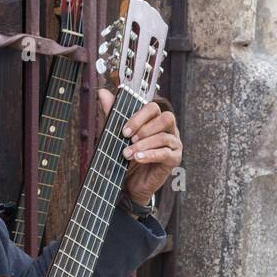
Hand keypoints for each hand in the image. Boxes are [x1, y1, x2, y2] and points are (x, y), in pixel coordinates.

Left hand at [98, 88, 182, 205]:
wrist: (130, 184)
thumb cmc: (127, 157)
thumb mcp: (117, 135)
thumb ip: (112, 114)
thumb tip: (102, 92)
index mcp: (155, 121)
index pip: (153, 108)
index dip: (139, 117)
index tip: (124, 130)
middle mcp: (168, 130)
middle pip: (165, 118)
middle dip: (144, 128)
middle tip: (128, 139)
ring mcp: (174, 144)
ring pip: (164, 137)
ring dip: (143, 144)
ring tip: (128, 154)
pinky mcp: (174, 159)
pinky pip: (166, 153)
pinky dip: (150, 155)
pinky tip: (138, 158)